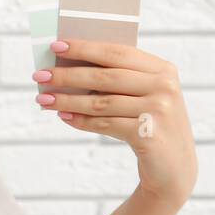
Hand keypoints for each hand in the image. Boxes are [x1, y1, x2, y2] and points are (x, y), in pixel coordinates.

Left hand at [33, 38, 197, 208]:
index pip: (117, 52)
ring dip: (67, 100)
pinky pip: (105, 124)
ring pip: (101, 102)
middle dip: (68, 75)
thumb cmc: (149, 123)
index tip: (55, 46)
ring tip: (43, 99)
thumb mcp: (142, 96)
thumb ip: (116, 80)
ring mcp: (159, 111)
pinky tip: (63, 117)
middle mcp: (164, 87)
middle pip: (106, 76)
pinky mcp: (149, 135)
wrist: (175, 167)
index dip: (84, 48)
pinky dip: (81, 121)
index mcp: (163, 69)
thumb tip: (66, 68)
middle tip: (39, 75)